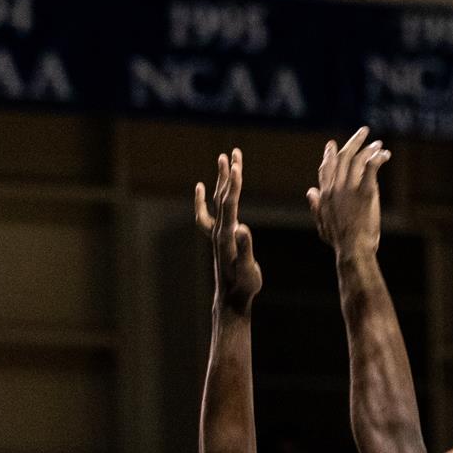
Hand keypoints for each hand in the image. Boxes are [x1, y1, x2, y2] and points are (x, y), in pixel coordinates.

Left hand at [196, 148, 259, 312]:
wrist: (231, 298)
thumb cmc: (244, 285)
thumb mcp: (249, 269)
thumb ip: (245, 248)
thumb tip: (243, 228)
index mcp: (227, 236)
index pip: (230, 205)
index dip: (233, 185)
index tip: (237, 166)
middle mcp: (220, 231)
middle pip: (222, 197)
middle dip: (228, 174)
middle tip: (233, 153)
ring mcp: (218, 233)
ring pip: (218, 200)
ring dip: (222, 179)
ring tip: (226, 159)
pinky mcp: (220, 237)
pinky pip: (208, 213)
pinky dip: (205, 199)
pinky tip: (203, 188)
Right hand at [308, 126, 390, 258]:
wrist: (353, 249)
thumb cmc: (339, 241)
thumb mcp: (322, 223)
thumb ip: (316, 206)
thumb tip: (310, 191)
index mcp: (325, 194)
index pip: (326, 169)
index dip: (329, 155)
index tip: (332, 144)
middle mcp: (335, 188)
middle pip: (343, 158)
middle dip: (353, 142)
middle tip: (363, 132)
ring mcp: (350, 189)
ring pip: (357, 160)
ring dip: (368, 149)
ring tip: (378, 144)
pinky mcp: (366, 192)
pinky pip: (371, 168)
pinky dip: (377, 158)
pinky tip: (384, 154)